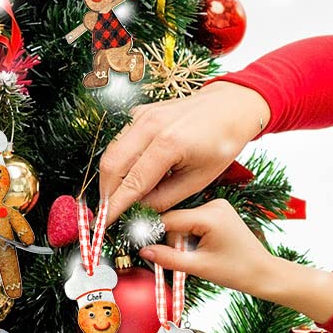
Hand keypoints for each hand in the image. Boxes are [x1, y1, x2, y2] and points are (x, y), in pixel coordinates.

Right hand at [97, 81, 270, 222]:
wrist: (229, 107)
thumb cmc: (221, 144)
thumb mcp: (198, 180)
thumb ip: (164, 199)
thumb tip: (137, 213)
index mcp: (169, 143)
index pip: (132, 182)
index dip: (115, 207)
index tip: (103, 225)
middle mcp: (149, 125)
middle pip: (111, 164)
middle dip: (106, 192)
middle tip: (108, 212)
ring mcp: (142, 115)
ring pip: (111, 152)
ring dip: (111, 178)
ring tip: (119, 197)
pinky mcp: (139, 112)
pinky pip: (120, 141)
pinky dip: (120, 161)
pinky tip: (131, 174)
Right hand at [138, 199, 332, 322]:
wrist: (263, 272)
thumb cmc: (238, 271)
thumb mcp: (199, 267)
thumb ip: (169, 258)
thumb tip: (143, 250)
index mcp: (210, 215)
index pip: (169, 219)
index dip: (151, 231)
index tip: (135, 240)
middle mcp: (214, 204)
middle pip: (175, 220)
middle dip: (172, 241)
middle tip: (177, 260)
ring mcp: (217, 206)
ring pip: (183, 221)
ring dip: (181, 240)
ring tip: (195, 257)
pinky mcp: (218, 212)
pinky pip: (193, 220)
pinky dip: (189, 236)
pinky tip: (199, 249)